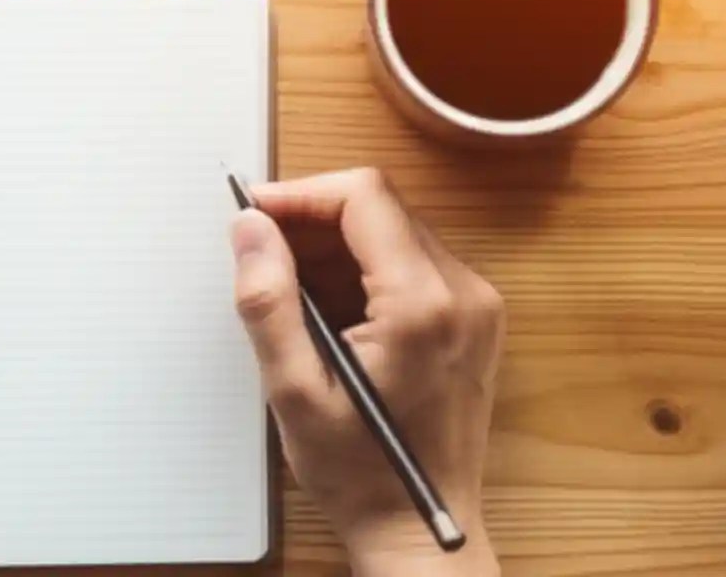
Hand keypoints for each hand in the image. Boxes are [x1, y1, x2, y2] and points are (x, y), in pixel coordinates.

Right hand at [230, 168, 502, 575]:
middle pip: (381, 209)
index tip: (254, 216)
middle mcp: (463, 292)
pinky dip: (363, 270)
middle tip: (261, 257)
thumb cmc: (358, 473)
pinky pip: (411, 263)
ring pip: (394, 232)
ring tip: (290, 292)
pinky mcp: (474, 319)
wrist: (419, 530)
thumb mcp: (294, 390)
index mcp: (423, 304)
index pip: (364, 197)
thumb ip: (268, 301)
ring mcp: (476, 304)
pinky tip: (329, 311)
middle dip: (313, 221)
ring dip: (335, 246)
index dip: (302, 194)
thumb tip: (249, 227)